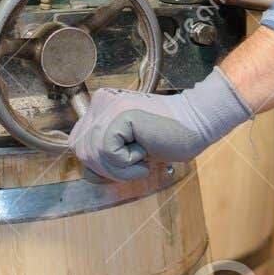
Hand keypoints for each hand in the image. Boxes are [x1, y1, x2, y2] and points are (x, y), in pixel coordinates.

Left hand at [68, 69, 252, 181]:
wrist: (196, 124)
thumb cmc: (165, 137)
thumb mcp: (126, 147)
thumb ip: (103, 151)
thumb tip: (87, 172)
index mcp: (99, 106)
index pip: (78, 142)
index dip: (97, 163)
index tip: (123, 163)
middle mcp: (100, 103)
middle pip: (81, 150)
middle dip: (105, 169)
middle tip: (133, 167)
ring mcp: (109, 106)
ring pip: (93, 154)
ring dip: (119, 169)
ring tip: (141, 161)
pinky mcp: (121, 114)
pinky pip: (108, 152)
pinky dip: (127, 163)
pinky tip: (145, 152)